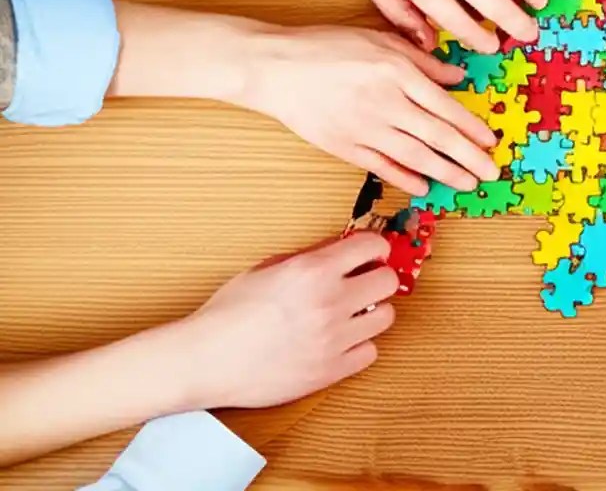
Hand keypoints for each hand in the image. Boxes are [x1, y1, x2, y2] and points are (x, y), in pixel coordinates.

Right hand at [177, 233, 398, 409]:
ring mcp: (334, 339)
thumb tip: (342, 249)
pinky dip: (358, 346)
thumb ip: (309, 258)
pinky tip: (339, 341)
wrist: (206, 359)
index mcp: (312, 271)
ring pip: (385, 317)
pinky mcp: (331, 370)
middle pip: (387, 281)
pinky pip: (370, 352)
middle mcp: (329, 302)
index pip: (373, 246)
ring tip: (349, 314)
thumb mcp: (267, 269)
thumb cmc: (228, 314)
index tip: (372, 253)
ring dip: (370, 312)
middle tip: (363, 283)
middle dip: (376, 278)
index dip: (375, 248)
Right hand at [242, 24, 498, 194]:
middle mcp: (384, 102)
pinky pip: (381, 166)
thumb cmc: (325, 47)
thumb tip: (457, 76)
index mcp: (396, 73)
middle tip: (490, 172)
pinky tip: (424, 185)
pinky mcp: (344, 146)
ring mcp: (363, 127)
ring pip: (414, 155)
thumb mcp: (379, 40)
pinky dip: (404, 177)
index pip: (444, 105)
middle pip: (436, 136)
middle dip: (468, 157)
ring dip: (445, 172)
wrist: (273, 67)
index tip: (490, 141)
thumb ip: (421, 60)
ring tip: (467, 183)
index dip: (471, 127)